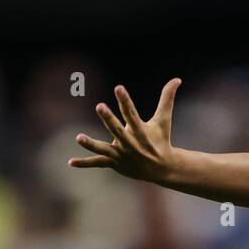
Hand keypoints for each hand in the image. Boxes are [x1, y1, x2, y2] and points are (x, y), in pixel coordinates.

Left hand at [68, 79, 182, 182]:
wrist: (163, 169)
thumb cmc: (161, 140)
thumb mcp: (164, 119)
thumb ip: (167, 98)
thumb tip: (177, 79)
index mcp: (141, 131)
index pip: (131, 113)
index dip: (125, 100)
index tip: (119, 88)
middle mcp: (130, 143)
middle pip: (117, 129)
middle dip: (109, 119)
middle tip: (100, 106)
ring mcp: (121, 154)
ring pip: (104, 149)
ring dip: (91, 144)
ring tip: (79, 137)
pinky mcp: (115, 163)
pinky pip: (97, 162)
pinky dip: (84, 163)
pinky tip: (70, 162)